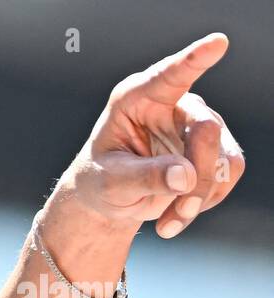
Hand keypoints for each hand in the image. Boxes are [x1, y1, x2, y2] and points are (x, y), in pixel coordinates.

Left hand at [62, 33, 244, 238]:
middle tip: (176, 213)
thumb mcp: (111, 184)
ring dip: (200, 196)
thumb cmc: (100, 182)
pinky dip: (208, 200)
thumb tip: (186, 176)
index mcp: (136, 99)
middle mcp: (172, 104)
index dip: (194, 60)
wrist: (109, 201)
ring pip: (223, 156)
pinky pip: (228, 172)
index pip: (169, 76)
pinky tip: (179, 214)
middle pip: (205, 129)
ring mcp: (197, 123)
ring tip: (168, 224)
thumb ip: (144, 177)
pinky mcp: (214, 148)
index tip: (217, 43)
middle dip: (195, 176)